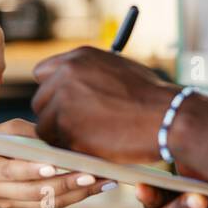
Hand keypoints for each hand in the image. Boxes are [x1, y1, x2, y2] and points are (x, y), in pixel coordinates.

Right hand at [0, 119, 113, 207]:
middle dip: (66, 183)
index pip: (13, 172)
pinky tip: (94, 187)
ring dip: (78, 193)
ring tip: (103, 182)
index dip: (32, 170)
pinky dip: (74, 196)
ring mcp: (11, 205)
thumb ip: (27, 133)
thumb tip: (60, 134)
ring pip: (48, 203)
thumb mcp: (1, 132)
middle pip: (36, 191)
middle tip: (91, 174)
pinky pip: (51, 206)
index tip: (54, 165)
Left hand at [31, 46, 174, 162]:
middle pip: (40, 101)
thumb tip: (72, 87)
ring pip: (45, 125)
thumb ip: (91, 76)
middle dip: (55, 116)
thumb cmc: (151, 99)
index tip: (64, 105)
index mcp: (79, 57)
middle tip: (77, 130)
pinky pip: (54, 143)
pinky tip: (92, 148)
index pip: (43, 73)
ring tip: (90, 140)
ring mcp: (64, 98)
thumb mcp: (118, 71)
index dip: (53, 92)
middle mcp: (66, 73)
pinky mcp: (65, 125)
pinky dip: (68, 150)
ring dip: (62, 136)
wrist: (168, 117)